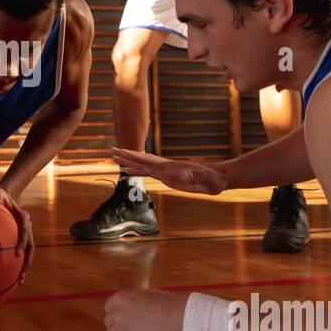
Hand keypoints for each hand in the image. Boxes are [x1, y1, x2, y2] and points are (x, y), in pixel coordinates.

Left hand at [0, 185, 33, 281]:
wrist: (5, 197)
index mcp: (24, 217)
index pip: (26, 230)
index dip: (23, 241)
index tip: (18, 253)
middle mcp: (28, 227)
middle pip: (31, 247)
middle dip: (28, 261)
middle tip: (22, 274)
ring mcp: (25, 234)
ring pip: (29, 253)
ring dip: (26, 266)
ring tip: (20, 280)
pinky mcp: (20, 239)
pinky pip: (21, 253)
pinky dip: (19, 264)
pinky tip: (12, 276)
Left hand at [104, 289, 189, 330]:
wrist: (178, 320)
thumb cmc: (167, 304)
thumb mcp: (146, 294)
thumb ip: (133, 301)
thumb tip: (130, 306)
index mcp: (119, 299)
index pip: (109, 307)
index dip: (118, 312)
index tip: (126, 315)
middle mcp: (116, 315)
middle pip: (109, 322)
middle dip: (118, 323)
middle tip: (132, 325)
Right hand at [112, 147, 228, 194]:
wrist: (218, 177)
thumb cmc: (212, 180)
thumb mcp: (205, 180)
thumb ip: (196, 177)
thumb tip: (187, 174)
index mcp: (170, 168)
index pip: (148, 161)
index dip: (134, 157)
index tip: (121, 152)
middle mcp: (166, 167)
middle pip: (142, 160)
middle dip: (127, 155)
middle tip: (112, 150)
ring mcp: (166, 171)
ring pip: (144, 164)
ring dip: (130, 161)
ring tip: (116, 157)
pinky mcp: (168, 176)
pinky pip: (149, 172)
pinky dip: (138, 170)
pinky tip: (130, 171)